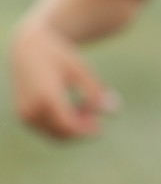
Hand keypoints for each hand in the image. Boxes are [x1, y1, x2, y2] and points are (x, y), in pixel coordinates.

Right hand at [10, 22, 117, 139]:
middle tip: (93, 112)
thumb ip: (95, 91)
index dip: (86, 131)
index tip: (101, 127)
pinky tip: (73, 108)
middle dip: (81, 128)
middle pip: (62, 133)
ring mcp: (25, 114)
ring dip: (72, 128)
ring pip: (53, 134)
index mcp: (47, 97)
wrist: (28, 48)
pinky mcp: (23, 115)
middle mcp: (32, 109)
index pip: (69, 126)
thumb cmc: (59, 56)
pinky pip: (46, 129)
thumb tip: (115, 110)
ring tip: (84, 107)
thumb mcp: (80, 70)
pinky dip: (61, 125)